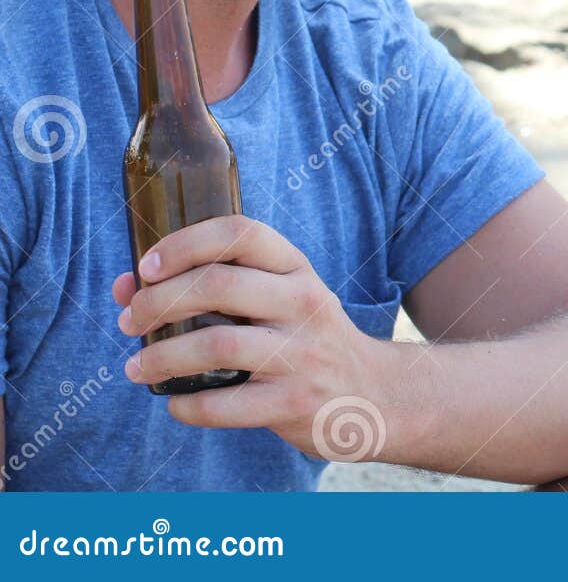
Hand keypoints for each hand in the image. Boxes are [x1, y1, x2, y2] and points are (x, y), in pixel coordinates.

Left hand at [114, 214, 390, 460]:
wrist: (370, 394)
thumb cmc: (306, 339)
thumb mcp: (280, 298)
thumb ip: (213, 286)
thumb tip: (126, 286)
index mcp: (297, 269)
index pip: (241, 233)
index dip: (185, 243)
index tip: (147, 266)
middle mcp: (303, 304)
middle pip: (218, 285)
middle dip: (157, 302)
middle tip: (129, 321)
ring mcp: (301, 354)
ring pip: (215, 345)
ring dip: (160, 357)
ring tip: (136, 366)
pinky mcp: (293, 402)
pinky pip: (222, 404)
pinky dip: (185, 405)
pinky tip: (175, 402)